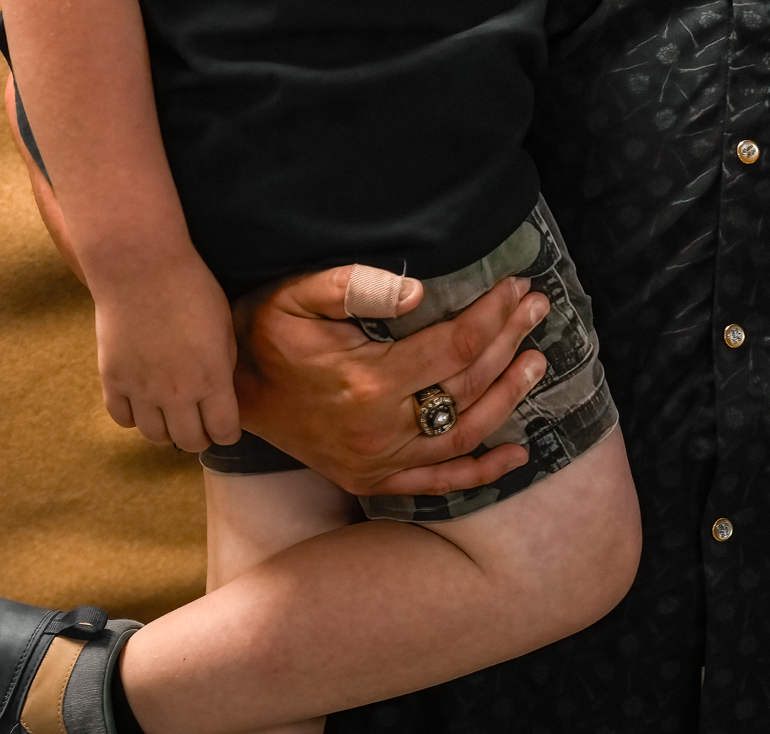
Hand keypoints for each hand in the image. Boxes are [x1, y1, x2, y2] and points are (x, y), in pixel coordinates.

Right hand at [92, 248, 240, 452]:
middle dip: (200, 437)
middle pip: (189, 441)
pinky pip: (123, 419)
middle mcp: (177, 393)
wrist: (141, 268)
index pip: (223, 430)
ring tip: (173, 417)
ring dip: (167, 432)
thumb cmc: (191, 287)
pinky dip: (135, 418)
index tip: (226, 427)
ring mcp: (141, 391)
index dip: (228, 432)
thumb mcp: (224, 323)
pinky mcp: (113, 382)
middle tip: (201, 426)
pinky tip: (143, 404)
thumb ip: (223, 363)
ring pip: (155, 436)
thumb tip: (220, 391)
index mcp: (212, 377)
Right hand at [233, 268, 551, 496]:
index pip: (454, 345)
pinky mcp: (372, 481)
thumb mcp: (298, 294)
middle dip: (510, 342)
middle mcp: (379, 430)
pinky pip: (437, 484)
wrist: (230, 390)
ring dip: (507, 397)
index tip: (517, 285)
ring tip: (536, 360)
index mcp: (367, 382)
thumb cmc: (267, 333)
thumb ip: (356, 286)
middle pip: (467, 385)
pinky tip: (517, 455)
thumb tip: (418, 290)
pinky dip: (482, 473)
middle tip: (539, 306)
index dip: (493, 314)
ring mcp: (378, 463)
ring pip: (463, 435)